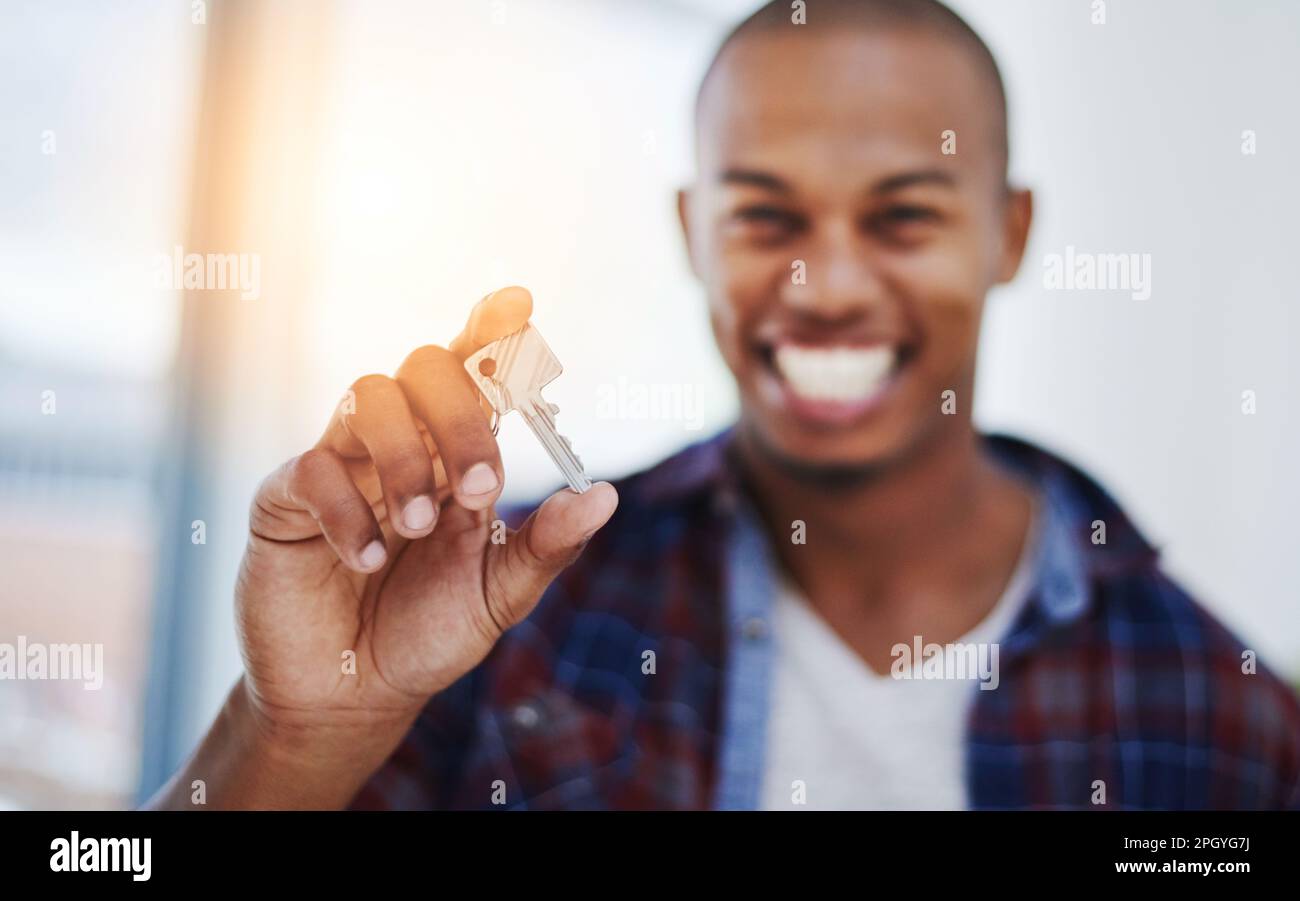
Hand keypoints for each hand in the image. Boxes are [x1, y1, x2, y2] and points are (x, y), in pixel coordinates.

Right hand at [214, 287, 615, 801]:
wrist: (354, 693)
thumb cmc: (428, 632)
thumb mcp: (497, 593)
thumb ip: (546, 546)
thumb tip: (604, 495)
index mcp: (456, 453)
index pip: (475, 372)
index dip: (492, 332)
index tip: (518, 305)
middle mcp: (401, 442)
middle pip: (426, 367)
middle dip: (461, 417)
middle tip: (480, 490)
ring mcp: (342, 463)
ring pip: (368, 397)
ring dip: (406, 459)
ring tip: (419, 527)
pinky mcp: (286, 496)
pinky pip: (313, 465)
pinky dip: (347, 510)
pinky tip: (365, 561)